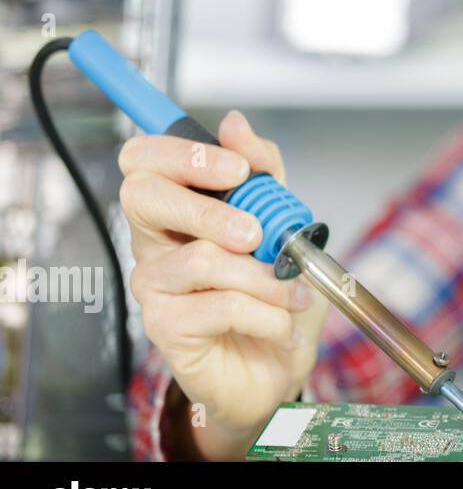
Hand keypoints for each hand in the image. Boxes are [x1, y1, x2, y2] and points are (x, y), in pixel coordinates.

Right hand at [120, 110, 327, 459]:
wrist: (280, 364)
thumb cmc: (274, 291)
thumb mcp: (283, 222)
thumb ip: (264, 172)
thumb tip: (234, 123)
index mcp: (176, 207)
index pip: (142, 160)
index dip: (181, 153)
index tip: (236, 169)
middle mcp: (154, 242)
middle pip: (143, 197)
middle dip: (207, 209)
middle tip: (256, 233)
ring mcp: (154, 286)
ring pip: (200, 259)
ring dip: (263, 276)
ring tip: (293, 292)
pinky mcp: (166, 329)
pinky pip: (220, 306)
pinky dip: (266, 313)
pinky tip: (281, 322)